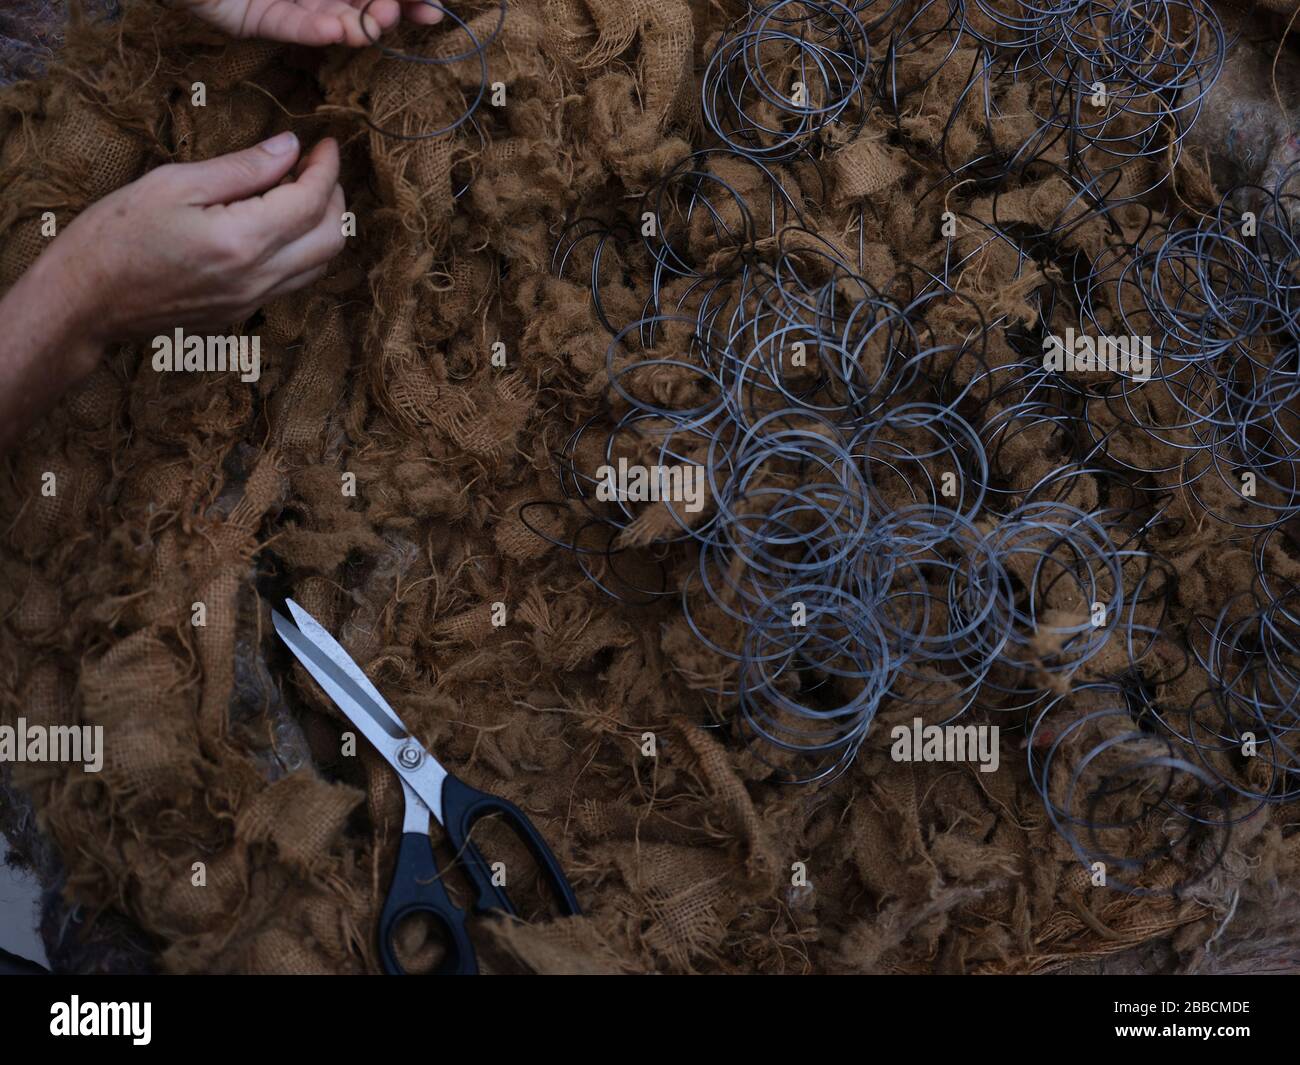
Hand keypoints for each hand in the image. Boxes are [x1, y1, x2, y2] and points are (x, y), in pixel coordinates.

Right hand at [48, 132, 346, 348]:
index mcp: (242, 242)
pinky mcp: (242, 313)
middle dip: (334, 197)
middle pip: (331, 238)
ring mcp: (253, 302)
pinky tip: (276, 225)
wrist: (85, 302)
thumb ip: (241, 168)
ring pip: (319, 265)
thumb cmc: (115, 236)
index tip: (326, 143)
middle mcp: (258, 278)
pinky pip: (293, 281)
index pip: (311, 201)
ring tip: (299, 192)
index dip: (326, 168)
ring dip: (322, 227)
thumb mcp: (174, 184)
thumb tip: (289, 147)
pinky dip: (302, 250)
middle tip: (316, 167)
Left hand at [176, 0, 444, 45]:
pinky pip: (289, 26)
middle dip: (386, 10)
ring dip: (356, 24)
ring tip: (372, 25)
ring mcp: (286, 1)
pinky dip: (313, 29)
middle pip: (361, 1)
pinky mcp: (254, 20)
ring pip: (330, 19)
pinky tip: (335, 29)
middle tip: (398, 13)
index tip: (433, 6)